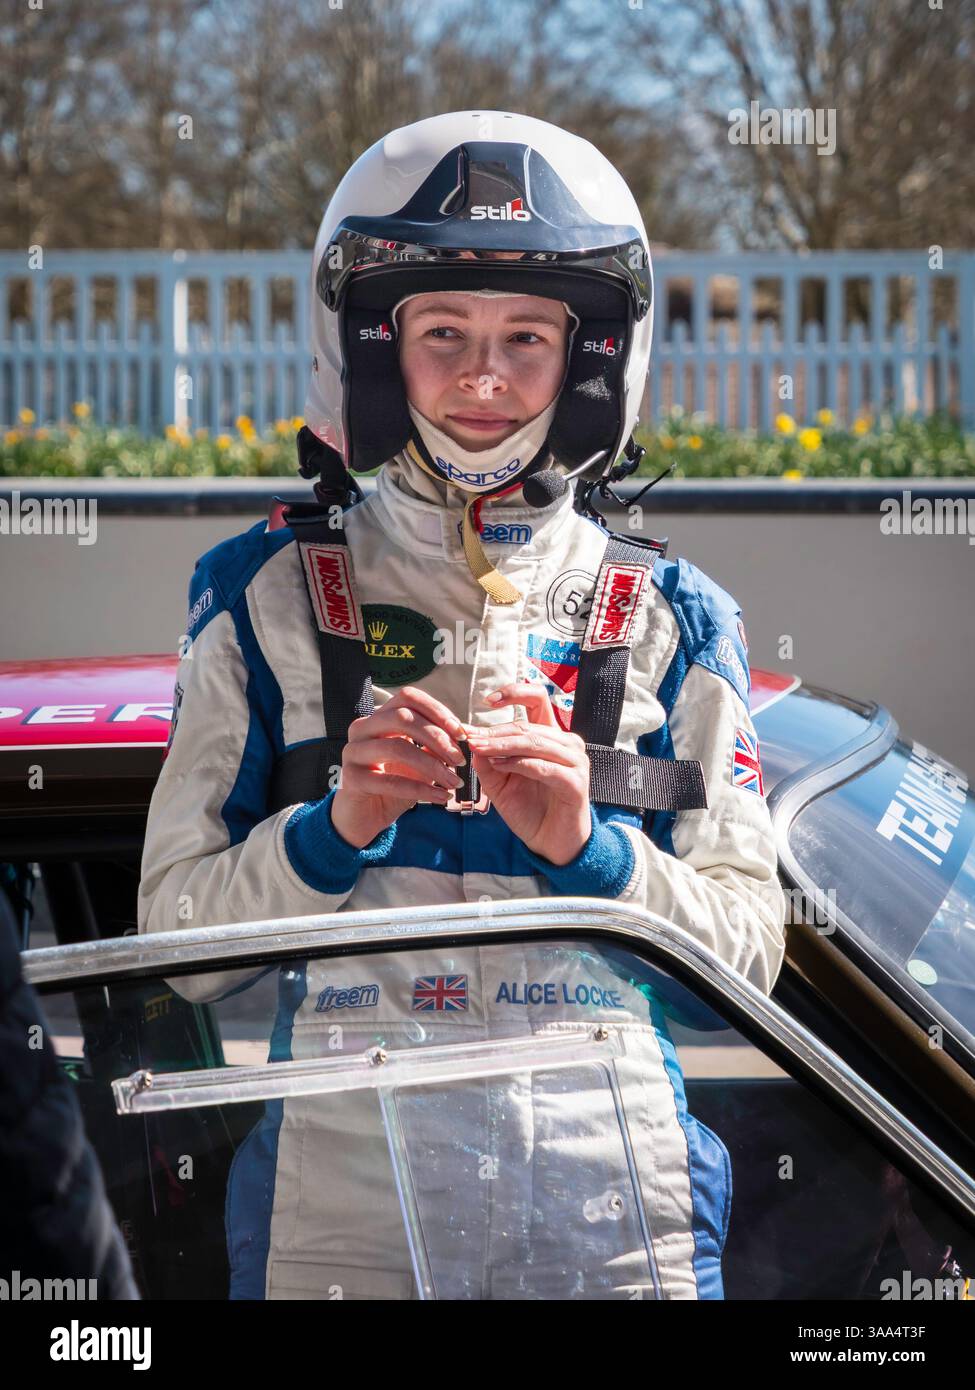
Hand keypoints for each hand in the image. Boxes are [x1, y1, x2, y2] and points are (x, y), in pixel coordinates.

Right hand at [331, 687, 466, 848]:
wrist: (365, 816)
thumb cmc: (393, 785)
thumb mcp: (417, 760)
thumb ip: (433, 744)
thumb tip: (461, 734)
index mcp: (378, 717)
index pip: (407, 697)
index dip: (437, 711)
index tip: (460, 733)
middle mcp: (362, 728)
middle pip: (402, 717)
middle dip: (437, 737)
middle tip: (459, 759)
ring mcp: (353, 752)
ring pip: (397, 747)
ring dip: (432, 766)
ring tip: (454, 781)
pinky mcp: (351, 779)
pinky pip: (391, 781)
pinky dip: (422, 790)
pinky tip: (441, 797)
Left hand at [466, 683, 591, 865]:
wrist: (550, 842)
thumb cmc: (529, 809)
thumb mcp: (500, 783)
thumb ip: (488, 761)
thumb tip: (472, 738)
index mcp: (551, 737)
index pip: (538, 700)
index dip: (514, 693)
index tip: (488, 700)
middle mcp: (567, 744)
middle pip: (527, 726)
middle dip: (494, 732)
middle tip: (470, 737)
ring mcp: (575, 762)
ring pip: (535, 742)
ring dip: (503, 746)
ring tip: (479, 749)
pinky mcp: (576, 783)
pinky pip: (544, 767)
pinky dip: (519, 764)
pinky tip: (500, 766)